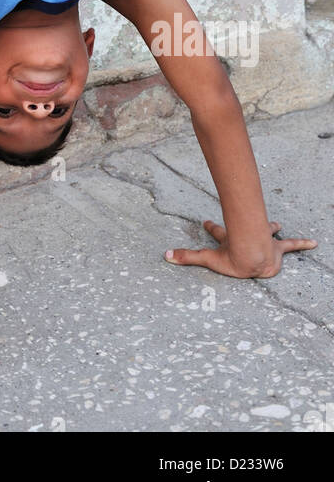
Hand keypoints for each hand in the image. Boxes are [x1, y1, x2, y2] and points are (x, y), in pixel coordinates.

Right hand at [165, 220, 317, 278]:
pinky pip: (292, 245)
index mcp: (230, 240)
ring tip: (277, 225)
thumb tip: (166, 255)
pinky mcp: (278, 248)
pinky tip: (315, 243)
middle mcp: (247, 237)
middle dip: (241, 225)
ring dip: (272, 229)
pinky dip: (303, 244)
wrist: (254, 258)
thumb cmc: (234, 260)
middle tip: (239, 223)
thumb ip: (187, 258)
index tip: (205, 221)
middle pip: (243, 229)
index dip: (211, 228)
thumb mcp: (208, 259)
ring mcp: (262, 241)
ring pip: (268, 232)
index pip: (218, 232)